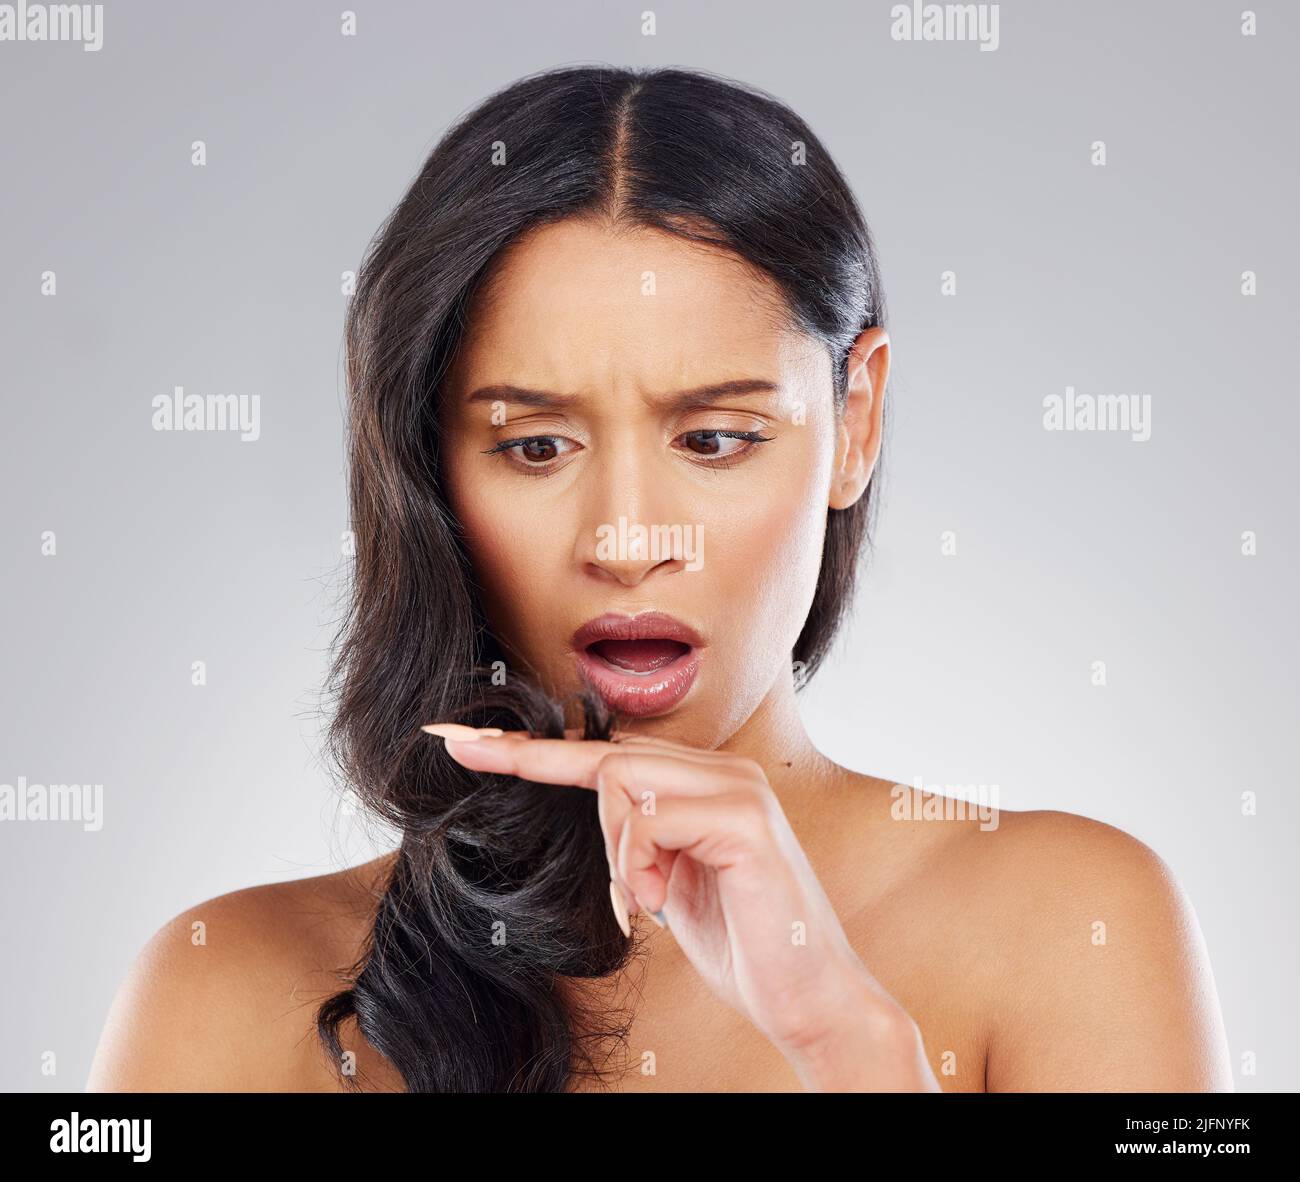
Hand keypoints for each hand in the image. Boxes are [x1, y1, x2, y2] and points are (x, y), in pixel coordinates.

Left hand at [423, 724, 940, 1090]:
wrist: (807, 999)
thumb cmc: (741, 945)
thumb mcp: (668, 882)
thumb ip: (636, 837)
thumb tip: (592, 807)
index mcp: (705, 782)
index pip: (605, 752)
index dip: (525, 748)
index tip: (453, 742)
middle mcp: (724, 771)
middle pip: (607, 760)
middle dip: (586, 822)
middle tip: (620, 890)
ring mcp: (738, 789)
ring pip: (621, 778)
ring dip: (616, 854)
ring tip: (647, 902)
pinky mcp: (744, 820)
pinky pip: (649, 819)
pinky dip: (636, 867)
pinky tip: (659, 904)